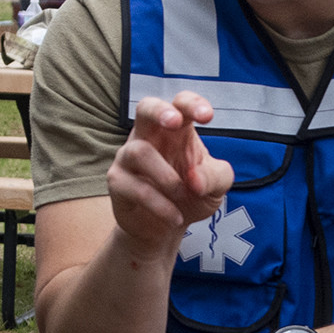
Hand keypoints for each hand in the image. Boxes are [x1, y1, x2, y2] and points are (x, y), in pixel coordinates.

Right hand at [108, 94, 231, 254]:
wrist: (167, 228)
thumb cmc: (191, 196)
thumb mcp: (216, 187)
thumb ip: (216, 177)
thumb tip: (195, 179)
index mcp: (177, 130)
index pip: (181, 104)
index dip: (192, 104)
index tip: (207, 117)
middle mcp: (150, 137)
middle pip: (145, 108)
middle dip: (159, 111)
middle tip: (175, 122)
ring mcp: (129, 157)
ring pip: (139, 152)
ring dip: (166, 177)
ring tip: (183, 195)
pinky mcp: (117, 182)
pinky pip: (135, 188)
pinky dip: (160, 205)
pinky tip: (176, 218)